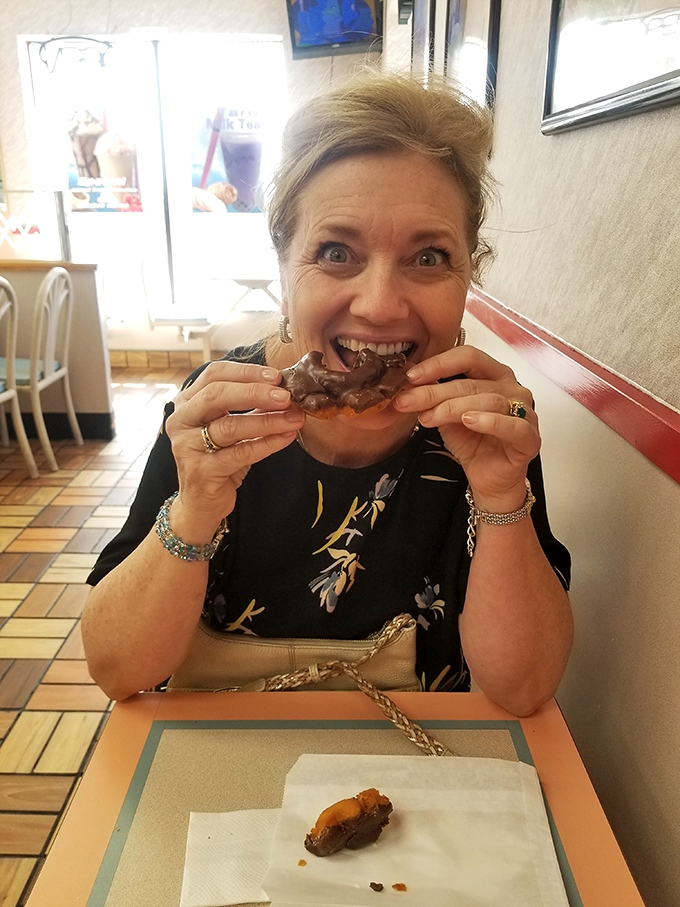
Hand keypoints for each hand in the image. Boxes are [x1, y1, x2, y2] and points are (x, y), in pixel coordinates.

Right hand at [165, 361, 303, 537]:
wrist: (202, 503)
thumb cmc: (219, 459)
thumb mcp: (231, 428)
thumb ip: (250, 408)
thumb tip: (283, 390)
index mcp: (186, 403)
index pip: (214, 375)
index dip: (246, 372)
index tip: (276, 376)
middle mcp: (181, 421)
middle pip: (217, 395)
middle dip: (255, 392)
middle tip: (286, 396)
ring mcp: (188, 447)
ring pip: (230, 426)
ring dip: (267, 420)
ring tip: (294, 418)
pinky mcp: (202, 471)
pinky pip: (240, 453)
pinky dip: (267, 443)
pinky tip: (286, 437)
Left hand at [394, 346, 539, 508]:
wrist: (487, 478)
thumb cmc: (473, 442)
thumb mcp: (446, 415)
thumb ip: (434, 397)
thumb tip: (408, 384)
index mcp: (494, 374)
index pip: (467, 357)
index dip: (438, 364)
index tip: (411, 377)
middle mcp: (512, 388)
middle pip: (471, 382)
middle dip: (434, 391)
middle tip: (407, 401)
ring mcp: (525, 412)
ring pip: (488, 401)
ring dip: (452, 408)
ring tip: (428, 418)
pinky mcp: (529, 438)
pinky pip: (513, 426)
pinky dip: (490, 421)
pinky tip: (469, 421)